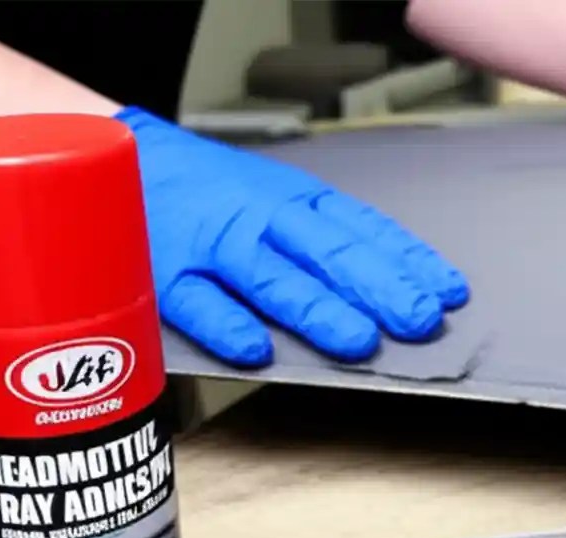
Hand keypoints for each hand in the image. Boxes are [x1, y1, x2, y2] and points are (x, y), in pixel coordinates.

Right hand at [115, 107, 468, 367]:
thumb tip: (401, 286)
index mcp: (296, 200)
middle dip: (378, 288)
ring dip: (317, 310)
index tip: (448, 293)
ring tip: (359, 341)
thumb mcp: (280, 199)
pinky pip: (195, 301)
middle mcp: (260, 219)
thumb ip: (330, 240)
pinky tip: (258, 351)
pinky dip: (226, 325)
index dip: (408, 261)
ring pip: (270, 278)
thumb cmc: (211, 191)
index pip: (363, 229)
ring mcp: (212, 245)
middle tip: (418, 321)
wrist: (117, 158)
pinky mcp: (161, 273)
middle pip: (327, 252)